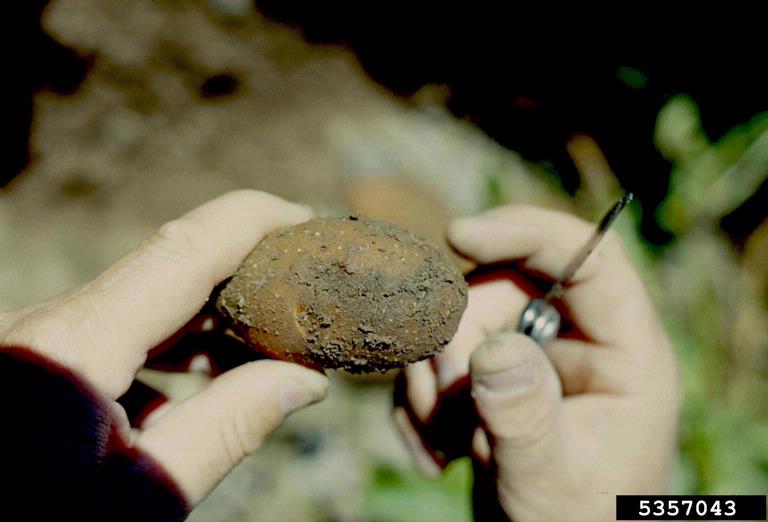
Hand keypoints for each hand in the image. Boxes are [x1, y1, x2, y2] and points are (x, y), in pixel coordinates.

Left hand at [0, 190, 328, 506]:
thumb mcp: (143, 496)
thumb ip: (229, 428)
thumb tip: (306, 380)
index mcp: (75, 346)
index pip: (182, 251)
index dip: (250, 222)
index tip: (302, 221)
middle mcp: (45, 322)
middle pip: (162, 274)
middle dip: (236, 284)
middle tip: (297, 308)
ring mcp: (33, 336)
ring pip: (137, 304)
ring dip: (202, 323)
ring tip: (259, 357)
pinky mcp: (31, 354)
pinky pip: (109, 331)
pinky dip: (161, 350)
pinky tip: (192, 393)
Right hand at [394, 205, 680, 520]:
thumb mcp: (551, 480)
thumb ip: (524, 418)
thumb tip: (493, 350)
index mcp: (625, 353)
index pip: (590, 259)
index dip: (527, 232)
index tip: (459, 235)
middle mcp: (578, 342)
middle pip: (503, 288)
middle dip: (455, 342)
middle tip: (441, 405)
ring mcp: (532, 357)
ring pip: (460, 323)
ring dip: (432, 382)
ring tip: (441, 445)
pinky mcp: (493, 377)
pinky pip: (439, 359)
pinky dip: (422, 402)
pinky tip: (434, 454)